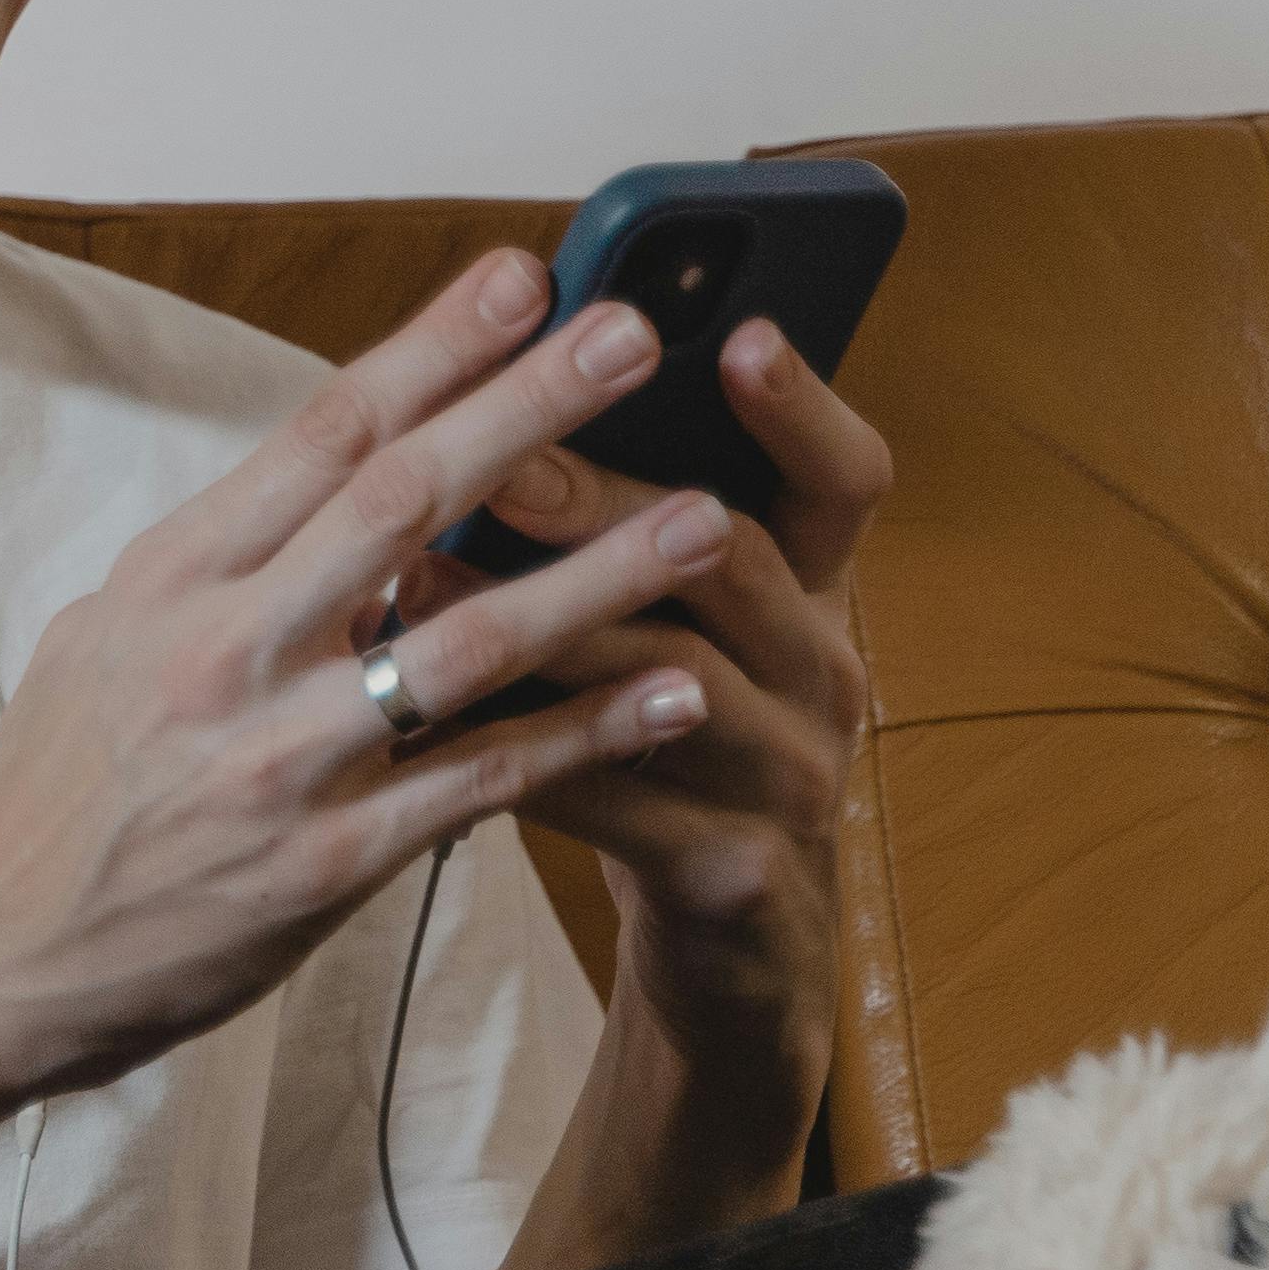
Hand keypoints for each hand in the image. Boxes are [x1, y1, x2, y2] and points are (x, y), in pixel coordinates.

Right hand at [0, 251, 745, 1176]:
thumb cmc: (51, 798)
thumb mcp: (101, 644)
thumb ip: (217, 572)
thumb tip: (324, 492)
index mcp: (166, 580)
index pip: (316, 434)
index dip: (429, 348)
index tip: (522, 274)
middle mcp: (218, 649)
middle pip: (396, 501)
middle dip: (525, 407)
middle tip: (633, 334)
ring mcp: (274, 756)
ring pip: (464, 643)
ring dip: (597, 573)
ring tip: (708, 515)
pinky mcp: (323, 863)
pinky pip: (479, 783)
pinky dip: (582, 736)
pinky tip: (672, 694)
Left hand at [401, 313, 883, 1078]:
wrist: (725, 937)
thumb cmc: (655, 738)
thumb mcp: (654, 622)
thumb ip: (606, 521)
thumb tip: (490, 383)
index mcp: (809, 589)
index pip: (841, 480)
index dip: (800, 409)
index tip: (741, 331)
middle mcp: (824, 669)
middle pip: (736, 559)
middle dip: (609, 500)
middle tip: (501, 457)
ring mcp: (796, 775)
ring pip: (678, 679)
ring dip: (550, 625)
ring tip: (427, 583)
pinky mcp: (737, 871)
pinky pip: (631, 804)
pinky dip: (533, 759)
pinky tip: (439, 728)